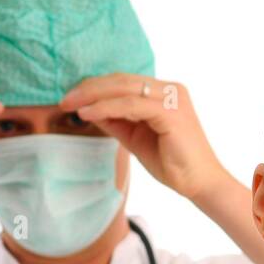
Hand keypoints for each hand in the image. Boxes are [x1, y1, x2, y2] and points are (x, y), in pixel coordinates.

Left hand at [60, 74, 229, 201]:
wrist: (199, 183)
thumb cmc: (172, 163)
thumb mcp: (136, 137)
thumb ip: (116, 121)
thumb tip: (88, 110)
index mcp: (164, 93)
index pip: (124, 82)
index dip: (95, 87)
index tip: (71, 98)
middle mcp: (170, 89)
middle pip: (122, 80)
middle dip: (89, 88)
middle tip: (64, 100)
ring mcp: (172, 99)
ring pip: (125, 88)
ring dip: (93, 96)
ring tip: (71, 105)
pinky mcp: (171, 113)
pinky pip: (132, 105)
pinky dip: (107, 108)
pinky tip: (88, 114)